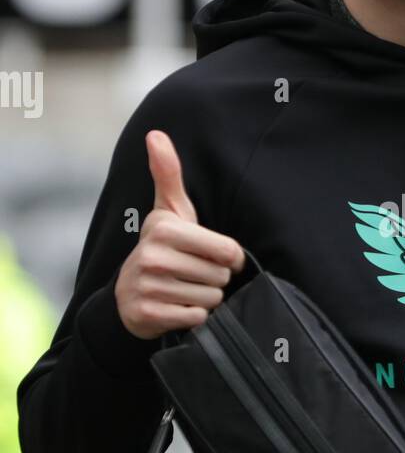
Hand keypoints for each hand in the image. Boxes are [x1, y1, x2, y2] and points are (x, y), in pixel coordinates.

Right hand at [115, 129, 245, 339]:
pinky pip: (196, 318)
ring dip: (205, 297)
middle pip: (220, 276)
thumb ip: (168, 174)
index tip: (212, 255)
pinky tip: (177, 306)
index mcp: (164, 229)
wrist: (128, 295)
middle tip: (193, 274)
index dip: (228, 257)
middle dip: (214, 278)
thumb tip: (155, 134)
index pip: (228, 250)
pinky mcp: (147, 314)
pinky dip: (193, 316)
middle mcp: (152, 256)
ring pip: (211, 299)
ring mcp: (147, 287)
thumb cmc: (162, 248)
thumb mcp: (168, 211)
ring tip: (185, 289)